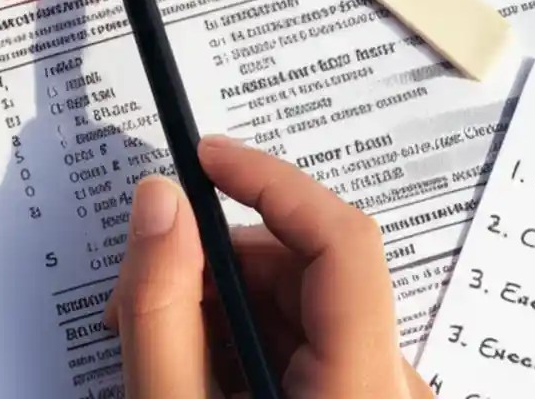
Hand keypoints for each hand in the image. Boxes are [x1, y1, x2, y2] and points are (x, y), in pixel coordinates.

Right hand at [104, 136, 431, 397]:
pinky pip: (310, 343)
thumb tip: (160, 202)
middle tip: (143, 296)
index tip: (206, 159)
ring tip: (160, 349)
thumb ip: (163, 308)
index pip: (342, 239)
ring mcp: (379, 395)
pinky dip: (249, 341)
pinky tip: (200, 372)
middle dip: (220, 266)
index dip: (271, 182)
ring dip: (226, 309)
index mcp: (360, 385)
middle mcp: (391, 386)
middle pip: (310, 270)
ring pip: (304, 306)